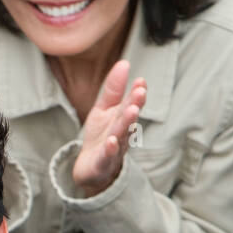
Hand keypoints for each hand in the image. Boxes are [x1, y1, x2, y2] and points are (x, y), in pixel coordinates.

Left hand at [71, 59, 146, 196]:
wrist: (91, 170)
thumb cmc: (101, 137)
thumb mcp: (104, 110)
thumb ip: (113, 89)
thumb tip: (124, 62)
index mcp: (122, 119)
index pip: (131, 104)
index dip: (136, 93)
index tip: (141, 81)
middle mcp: (122, 133)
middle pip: (129, 118)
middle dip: (135, 105)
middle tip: (140, 92)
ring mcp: (114, 149)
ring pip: (121, 136)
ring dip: (127, 124)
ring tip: (132, 111)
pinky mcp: (102, 163)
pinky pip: (108, 156)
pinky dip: (110, 149)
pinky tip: (112, 142)